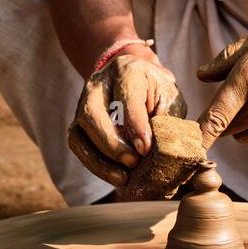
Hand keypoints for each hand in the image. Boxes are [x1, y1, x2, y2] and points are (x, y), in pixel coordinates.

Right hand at [67, 47, 186, 188]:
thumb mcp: (169, 97)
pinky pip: (78, 145)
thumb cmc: (157, 91)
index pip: (126, 98)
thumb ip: (166, 117)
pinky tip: (114, 176)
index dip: (135, 125)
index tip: (146, 148)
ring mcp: (83, 103)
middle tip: (133, 163)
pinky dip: (95, 164)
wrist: (138, 80)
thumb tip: (161, 149)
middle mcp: (98, 84)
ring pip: (80, 132)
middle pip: (93, 114)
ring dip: (101, 160)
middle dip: (112, 144)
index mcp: (126, 71)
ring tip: (123, 178)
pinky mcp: (78, 122)